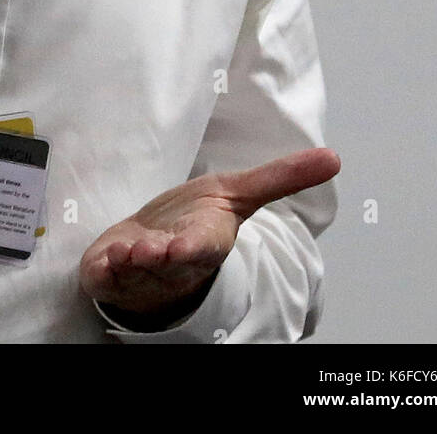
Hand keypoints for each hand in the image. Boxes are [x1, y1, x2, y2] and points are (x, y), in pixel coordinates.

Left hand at [79, 147, 339, 320]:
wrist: (152, 245)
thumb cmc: (193, 220)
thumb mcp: (237, 194)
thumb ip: (280, 178)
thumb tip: (335, 158)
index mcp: (204, 242)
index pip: (202, 247)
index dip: (193, 247)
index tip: (185, 246)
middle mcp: (173, 263)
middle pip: (168, 265)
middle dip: (161, 259)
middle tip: (152, 250)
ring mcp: (140, 273)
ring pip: (135, 273)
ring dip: (129, 263)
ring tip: (126, 251)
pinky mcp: (109, 274)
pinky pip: (104, 277)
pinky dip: (102, 270)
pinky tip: (102, 259)